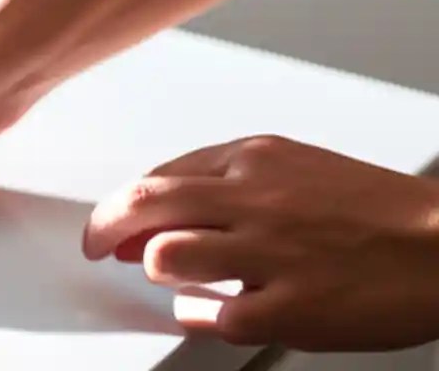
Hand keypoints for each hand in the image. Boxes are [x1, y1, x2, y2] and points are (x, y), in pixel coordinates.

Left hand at [83, 135, 438, 351]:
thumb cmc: (375, 212)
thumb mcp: (295, 169)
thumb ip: (228, 181)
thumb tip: (165, 206)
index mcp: (255, 159)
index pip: (159, 174)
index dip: (123, 203)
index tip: (111, 221)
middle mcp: (255, 198)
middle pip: (145, 205)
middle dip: (106, 228)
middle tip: (99, 247)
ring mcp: (270, 253)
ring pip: (166, 256)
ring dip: (157, 268)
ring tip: (174, 275)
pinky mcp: (289, 307)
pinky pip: (211, 314)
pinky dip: (198, 313)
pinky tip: (210, 308)